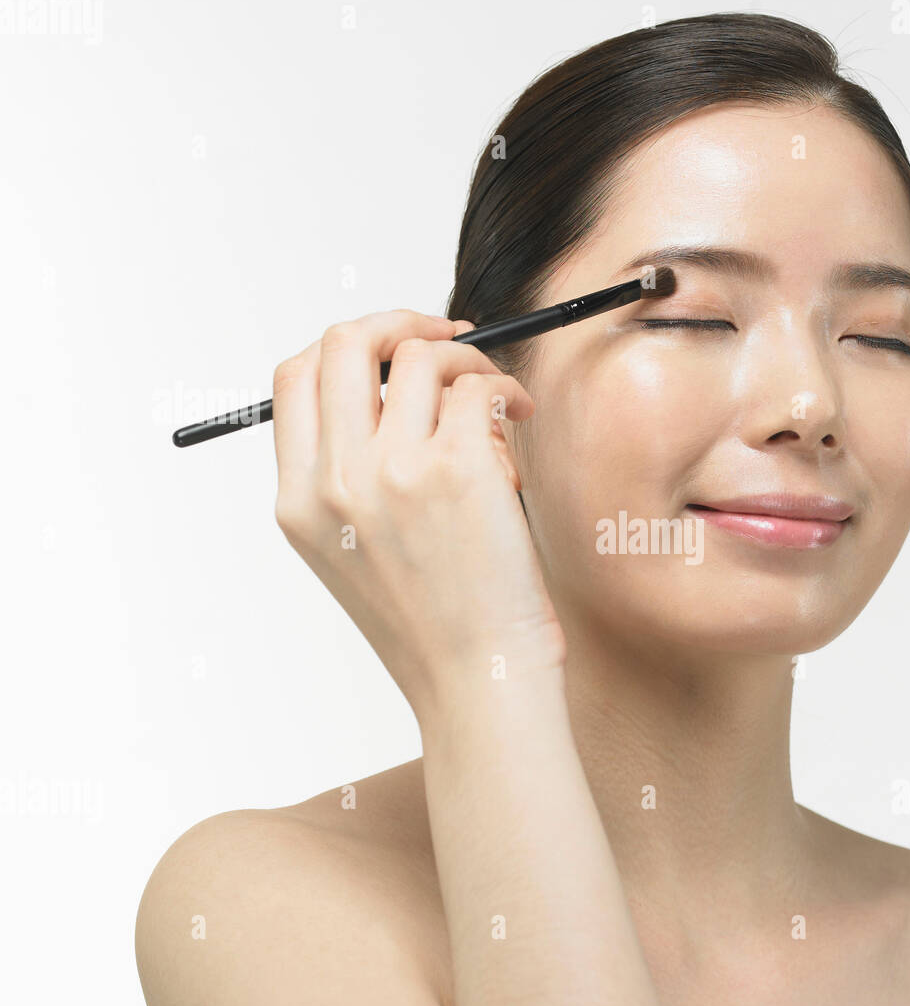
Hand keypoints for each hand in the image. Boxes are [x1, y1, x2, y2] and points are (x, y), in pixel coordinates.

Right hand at [271, 310, 564, 717]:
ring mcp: (393, 471)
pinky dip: (503, 393)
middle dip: (401, 323)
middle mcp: (334, 480)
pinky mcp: (458, 469)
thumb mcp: (352, 553)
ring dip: (469, 365)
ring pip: (421, 357)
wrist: (478, 683)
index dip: (346, 346)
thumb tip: (392, 382)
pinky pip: (477, 388)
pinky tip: (519, 422)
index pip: (294, 377)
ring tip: (498, 408)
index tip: (390, 349)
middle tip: (448, 335)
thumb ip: (347, 474)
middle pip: (346, 342)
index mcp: (297, 501)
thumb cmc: (435, 624)